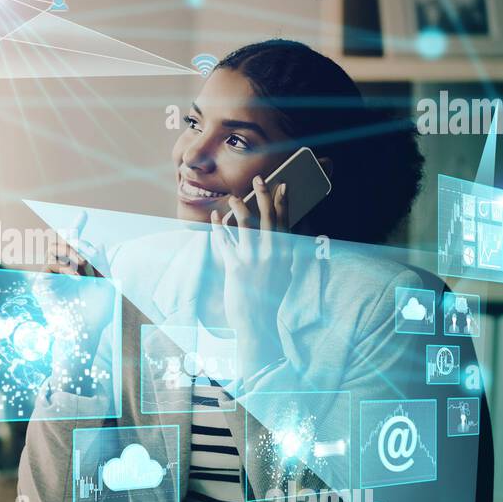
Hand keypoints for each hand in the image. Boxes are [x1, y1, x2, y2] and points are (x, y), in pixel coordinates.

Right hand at [35, 211, 115, 391]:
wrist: (85, 331)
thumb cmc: (98, 312)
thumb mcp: (108, 283)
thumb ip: (103, 263)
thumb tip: (98, 244)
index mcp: (79, 267)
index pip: (76, 243)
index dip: (78, 227)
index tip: (84, 214)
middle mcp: (64, 269)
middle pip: (63, 241)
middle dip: (75, 238)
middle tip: (86, 248)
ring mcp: (52, 276)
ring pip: (55, 249)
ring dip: (72, 251)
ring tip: (84, 263)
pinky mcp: (42, 284)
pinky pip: (50, 264)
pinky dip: (65, 267)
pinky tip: (76, 276)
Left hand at [208, 175, 292, 377]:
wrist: (256, 322)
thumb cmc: (269, 298)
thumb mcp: (284, 274)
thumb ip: (285, 254)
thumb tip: (287, 236)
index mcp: (285, 254)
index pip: (285, 222)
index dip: (283, 202)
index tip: (282, 186)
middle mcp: (272, 254)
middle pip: (267, 217)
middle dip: (263, 195)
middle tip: (258, 179)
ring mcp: (253, 259)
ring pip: (246, 225)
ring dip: (239, 207)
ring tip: (234, 196)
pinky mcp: (235, 266)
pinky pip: (225, 240)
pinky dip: (218, 227)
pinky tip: (214, 216)